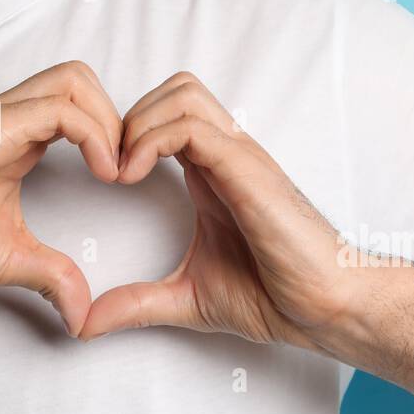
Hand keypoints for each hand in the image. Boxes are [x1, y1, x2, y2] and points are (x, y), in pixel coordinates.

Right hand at [0, 61, 121, 335]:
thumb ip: (54, 276)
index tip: (126, 180)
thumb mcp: (13, 260)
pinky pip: (60, 109)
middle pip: (81, 78)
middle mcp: (9, 118)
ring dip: (110, 123)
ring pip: (75, 80)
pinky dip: (95, 135)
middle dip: (118, 118)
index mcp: (17, 138)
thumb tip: (82, 315)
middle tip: (128, 170)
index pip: (78, 104)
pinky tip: (104, 175)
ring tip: (117, 173)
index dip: (112, 134)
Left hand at [80, 72, 356, 345]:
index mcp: (214, 175)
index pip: (168, 116)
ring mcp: (240, 158)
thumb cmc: (278, 295)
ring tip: (120, 173)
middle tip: (108, 169)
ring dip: (137, 124)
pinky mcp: (246, 170)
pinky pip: (191, 127)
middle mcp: (228, 156)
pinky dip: (150, 141)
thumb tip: (87, 323)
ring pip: (180, 94)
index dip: (126, 135)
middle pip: (174, 90)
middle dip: (128, 118)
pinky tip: (133, 178)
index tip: (104, 181)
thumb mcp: (189, 298)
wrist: (327, 306)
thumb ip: (138, 303)